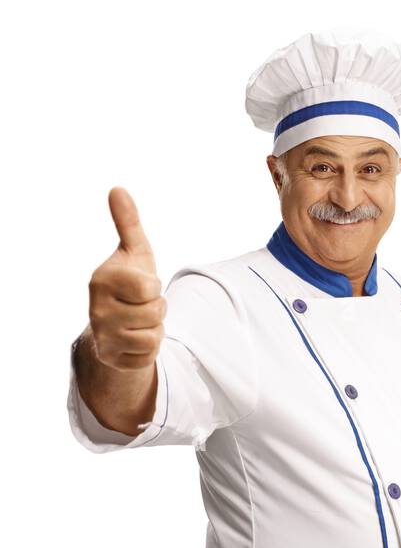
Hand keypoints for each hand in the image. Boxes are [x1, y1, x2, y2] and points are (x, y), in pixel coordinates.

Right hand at [87, 187, 164, 370]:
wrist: (117, 320)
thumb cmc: (130, 281)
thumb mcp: (134, 252)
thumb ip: (128, 222)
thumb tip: (117, 189)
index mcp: (101, 280)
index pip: (149, 286)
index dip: (153, 286)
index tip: (140, 285)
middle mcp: (96, 309)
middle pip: (156, 311)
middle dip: (157, 307)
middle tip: (141, 304)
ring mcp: (102, 335)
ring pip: (154, 335)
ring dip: (155, 328)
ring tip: (139, 320)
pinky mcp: (112, 358)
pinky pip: (149, 355)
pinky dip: (149, 348)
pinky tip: (135, 339)